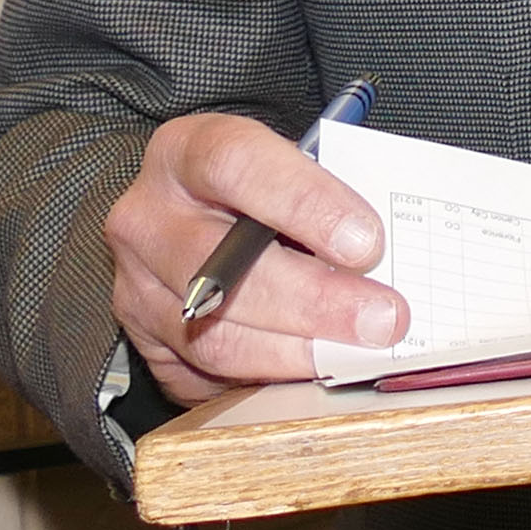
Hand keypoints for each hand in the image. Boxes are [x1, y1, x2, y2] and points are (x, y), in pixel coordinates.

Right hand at [103, 110, 404, 401]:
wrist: (202, 221)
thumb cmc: (270, 191)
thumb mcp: (293, 170)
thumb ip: (330, 201)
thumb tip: (394, 258)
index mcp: (187, 152)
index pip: (237, 165)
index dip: (305, 203)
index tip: (366, 243)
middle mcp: (148, 217)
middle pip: (221, 265)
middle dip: (313, 300)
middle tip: (383, 318)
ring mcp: (136, 284)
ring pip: (212, 331)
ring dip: (297, 351)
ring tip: (360, 353)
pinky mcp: (144, 340)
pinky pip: (206, 372)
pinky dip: (271, 377)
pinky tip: (319, 373)